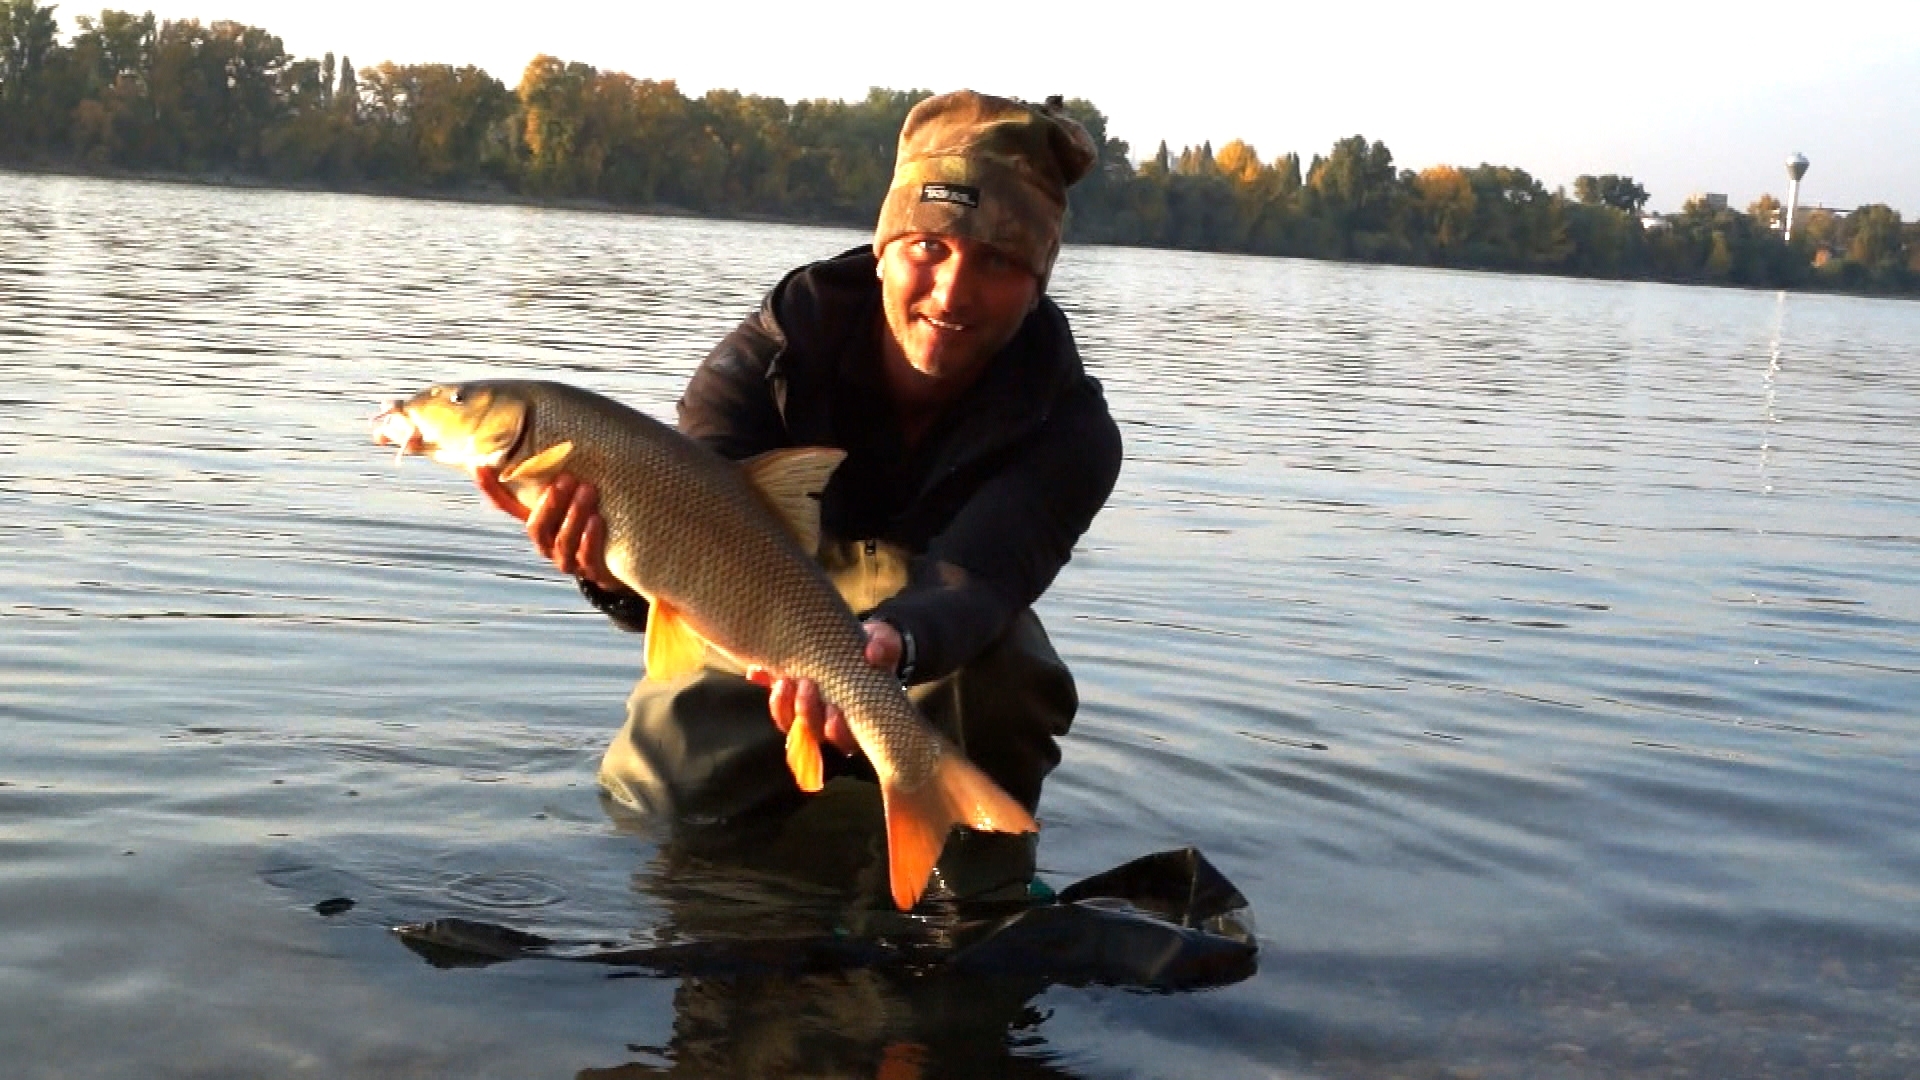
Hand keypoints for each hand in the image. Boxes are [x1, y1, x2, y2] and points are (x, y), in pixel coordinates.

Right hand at [473, 467, 625, 592]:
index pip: (508, 507)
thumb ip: (570, 478)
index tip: (481, 467)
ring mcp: (567, 560)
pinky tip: (597, 521)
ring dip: (573, 515)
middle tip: (566, 478)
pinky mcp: (592, 572)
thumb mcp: (581, 499)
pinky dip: (590, 539)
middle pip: (536, 526)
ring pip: (562, 541)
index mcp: (540, 522)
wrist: (626, 561)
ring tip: (588, 491)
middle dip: (550, 502)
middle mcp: (548, 543)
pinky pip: (586, 558)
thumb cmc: (596, 520)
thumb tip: (573, 435)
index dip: (493, 490)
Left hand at [745, 621, 902, 757]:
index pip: (844, 740)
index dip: (837, 732)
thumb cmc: (878, 651)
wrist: (860, 639)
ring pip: (788, 721)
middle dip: (806, 711)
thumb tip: (872, 654)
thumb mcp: (885, 647)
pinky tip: (756, 672)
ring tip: (783, 681)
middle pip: (811, 732)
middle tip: (807, 685)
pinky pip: (774, 695)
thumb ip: (883, 649)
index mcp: (856, 720)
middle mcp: (828, 721)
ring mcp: (807, 708)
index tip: (835, 712)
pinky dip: (764, 682)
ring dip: (782, 704)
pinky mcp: (791, 691)